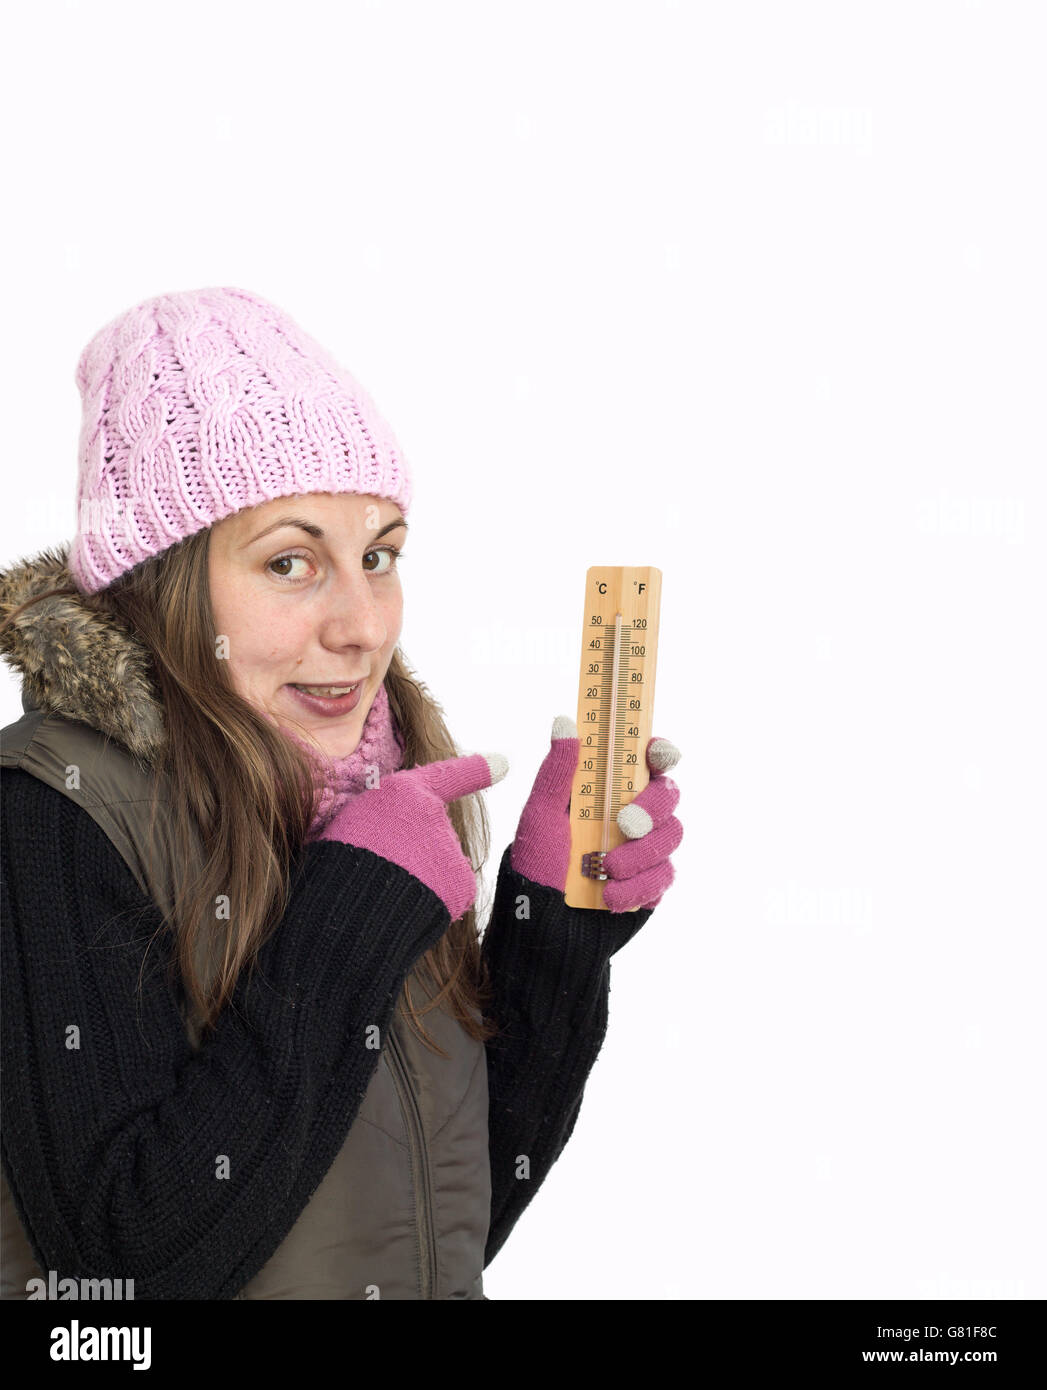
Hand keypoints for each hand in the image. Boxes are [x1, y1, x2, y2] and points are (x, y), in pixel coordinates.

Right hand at [319, 752, 507, 922]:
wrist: (351, 912)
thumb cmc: (342, 867)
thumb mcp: (356, 823)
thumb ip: (395, 818)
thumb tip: (424, 830)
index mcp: (403, 793)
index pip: (445, 775)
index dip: (474, 768)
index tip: (502, 762)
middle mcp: (434, 814)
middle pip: (434, 833)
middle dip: (415, 852)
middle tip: (382, 867)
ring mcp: (451, 849)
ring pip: (440, 865)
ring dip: (422, 878)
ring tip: (389, 888)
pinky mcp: (462, 883)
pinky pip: (448, 891)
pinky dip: (432, 901)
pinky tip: (408, 905)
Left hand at [510, 717, 682, 911]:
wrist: (542, 929)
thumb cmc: (536, 865)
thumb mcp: (540, 816)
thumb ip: (557, 771)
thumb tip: (565, 721)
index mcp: (606, 792)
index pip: (646, 761)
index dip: (660, 752)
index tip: (657, 754)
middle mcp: (630, 816)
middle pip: (669, 794)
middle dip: (653, 806)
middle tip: (626, 823)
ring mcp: (644, 851)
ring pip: (672, 835)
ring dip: (640, 853)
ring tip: (606, 869)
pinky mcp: (651, 886)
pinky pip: (664, 877)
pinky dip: (637, 887)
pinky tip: (608, 897)